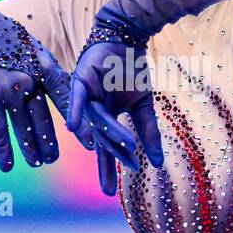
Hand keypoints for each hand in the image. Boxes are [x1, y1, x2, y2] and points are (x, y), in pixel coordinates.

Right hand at [0, 43, 91, 171]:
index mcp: (46, 69)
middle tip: (55, 158)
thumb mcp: (39, 53)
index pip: (66, 102)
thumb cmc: (15, 44)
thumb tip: (72, 97)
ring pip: (23, 128)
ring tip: (38, 162)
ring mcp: (8, 92)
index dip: (80, 124)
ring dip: (31, 149)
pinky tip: (7, 165)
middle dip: (50, 142)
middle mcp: (29, 81)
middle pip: (44, 120)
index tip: (90, 142)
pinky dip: (3, 149)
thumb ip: (54, 75)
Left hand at [66, 39, 164, 194]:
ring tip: (102, 153)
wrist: (127, 40)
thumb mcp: (143, 106)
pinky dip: (76, 112)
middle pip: (101, 139)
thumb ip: (148, 133)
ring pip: (94, 121)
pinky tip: (73, 127)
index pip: (110, 146)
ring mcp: (86, 97)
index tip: (112, 192)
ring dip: (98, 136)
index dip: (112, 166)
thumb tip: (158, 163)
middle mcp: (93, 111)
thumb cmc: (132, 71)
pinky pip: (76, 99)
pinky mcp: (80, 80)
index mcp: (106, 118)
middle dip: (104, 164)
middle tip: (106, 189)